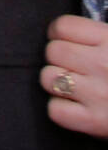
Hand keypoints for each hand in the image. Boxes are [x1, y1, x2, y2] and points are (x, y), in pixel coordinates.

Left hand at [42, 15, 107, 136]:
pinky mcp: (96, 123)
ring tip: (72, 86)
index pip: (62, 26)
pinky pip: (56, 111)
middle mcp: (101, 64)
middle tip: (71, 65)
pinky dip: (60, 110)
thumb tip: (74, 32)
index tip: (63, 40)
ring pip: (48, 78)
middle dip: (58, 58)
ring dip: (56, 82)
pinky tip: (74, 107)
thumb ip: (101, 36)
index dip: (57, 33)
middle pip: (52, 51)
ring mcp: (97, 94)